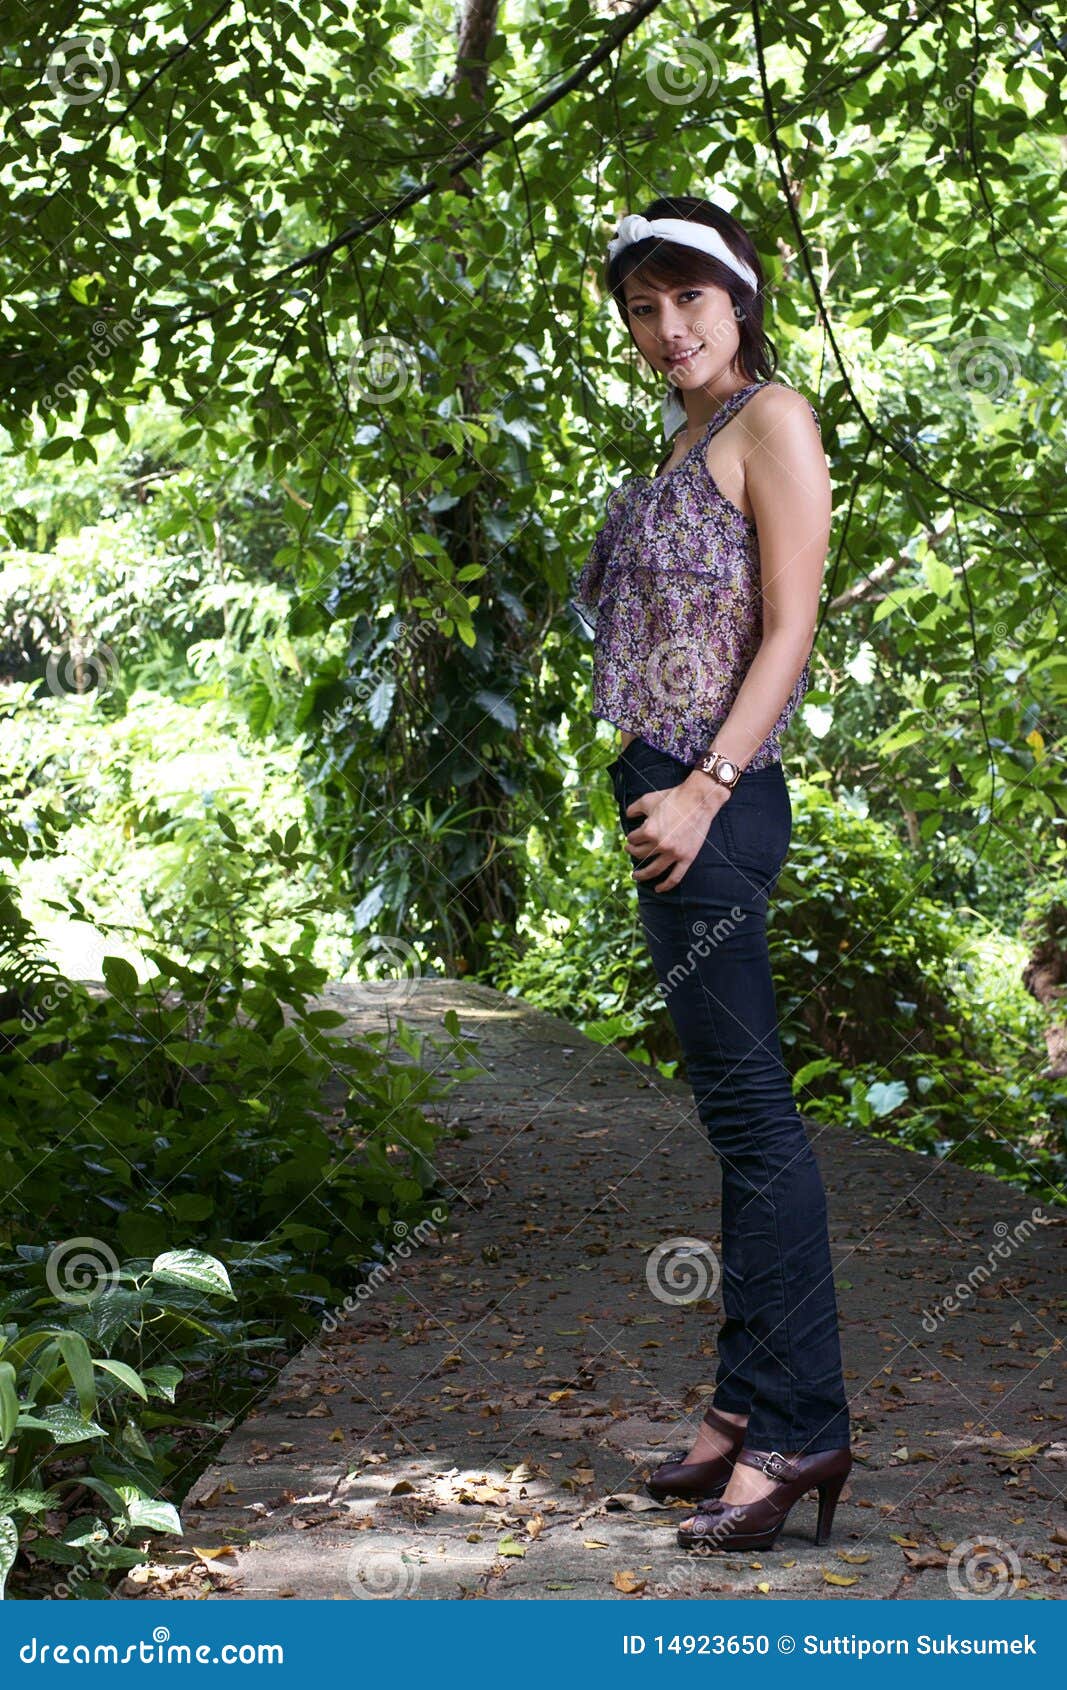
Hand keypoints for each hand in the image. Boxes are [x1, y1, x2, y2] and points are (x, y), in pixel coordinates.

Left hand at [622, 775, 729, 892]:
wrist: (698, 800)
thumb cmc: (673, 797)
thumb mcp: (648, 799)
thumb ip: (634, 808)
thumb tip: (627, 815)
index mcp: (649, 831)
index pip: (633, 839)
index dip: (631, 837)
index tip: (633, 836)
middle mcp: (660, 845)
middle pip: (640, 854)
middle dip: (633, 852)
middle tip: (630, 850)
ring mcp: (674, 853)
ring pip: (653, 870)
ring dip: (642, 875)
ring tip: (635, 876)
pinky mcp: (687, 858)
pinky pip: (675, 877)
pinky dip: (666, 885)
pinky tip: (658, 889)